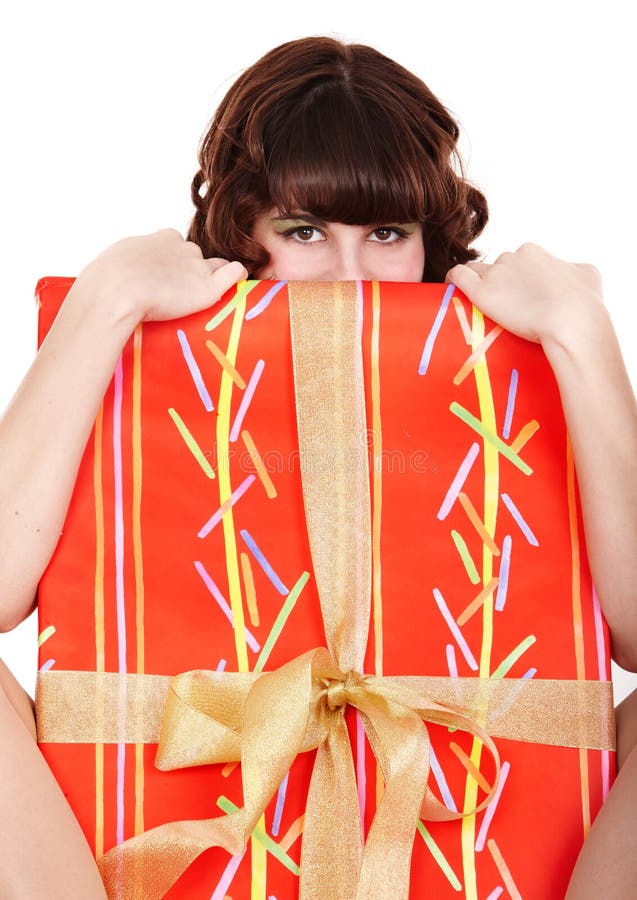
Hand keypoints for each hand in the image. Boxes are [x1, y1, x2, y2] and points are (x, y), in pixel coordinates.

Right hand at [72, 228, 247, 323]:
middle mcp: (183, 247)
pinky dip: (237, 277)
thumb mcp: (115, 262)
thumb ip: (128, 266)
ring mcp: (197, 266)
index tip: (167, 280)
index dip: (174, 263)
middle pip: (196, 257)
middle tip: (178, 296)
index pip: (177, 246)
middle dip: (191, 272)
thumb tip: (120, 280)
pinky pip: (234, 273)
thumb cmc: (105, 281)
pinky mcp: (208, 287)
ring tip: (200, 300)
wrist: (114, 292)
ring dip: (210, 280)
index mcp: (160, 239)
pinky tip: (238, 285)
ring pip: (215, 267)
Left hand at [444, 242, 605, 347]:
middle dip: (501, 283)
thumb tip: (573, 273)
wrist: (572, 321)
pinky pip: (458, 276)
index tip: (522, 296)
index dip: (519, 279)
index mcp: (534, 252)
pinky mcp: (481, 291)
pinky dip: (452, 279)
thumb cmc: (584, 302)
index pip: (519, 261)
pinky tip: (449, 288)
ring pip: (478, 272)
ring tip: (481, 304)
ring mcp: (496, 274)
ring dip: (479, 284)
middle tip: (507, 306)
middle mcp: (513, 257)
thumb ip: (574, 270)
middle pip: (499, 268)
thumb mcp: (587, 276)